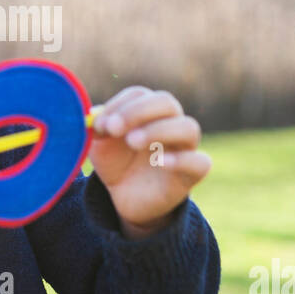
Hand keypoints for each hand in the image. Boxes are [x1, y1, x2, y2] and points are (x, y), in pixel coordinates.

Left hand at [89, 87, 211, 239]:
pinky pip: (200, 162)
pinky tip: (159, 162)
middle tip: (114, 128)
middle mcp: (170, 123)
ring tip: (132, 142)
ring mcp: (184, 147)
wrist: (126, 199)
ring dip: (158, 130)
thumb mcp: (100, 147)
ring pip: (188, 127)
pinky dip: (182, 159)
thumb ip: (98, 131)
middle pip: (166, 102)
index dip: (119, 104)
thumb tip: (94, 117)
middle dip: (138, 111)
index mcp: (147, 111)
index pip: (139, 94)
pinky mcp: (191, 174)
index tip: (99, 123)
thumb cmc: (116, 164)